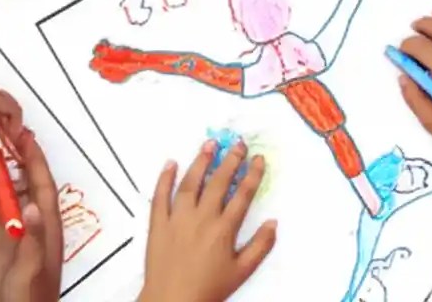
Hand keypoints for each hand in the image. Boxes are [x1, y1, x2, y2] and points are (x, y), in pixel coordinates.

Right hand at [0, 131, 63, 301]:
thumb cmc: (30, 296)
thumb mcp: (31, 266)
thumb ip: (32, 237)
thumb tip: (32, 206)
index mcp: (44, 224)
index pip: (42, 184)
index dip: (36, 160)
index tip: (26, 136)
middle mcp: (30, 222)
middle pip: (23, 184)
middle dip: (15, 160)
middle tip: (3, 136)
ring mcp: (13, 232)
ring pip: (3, 197)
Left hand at [139, 139, 276, 301]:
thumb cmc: (208, 289)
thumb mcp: (242, 272)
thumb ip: (260, 246)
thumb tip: (273, 222)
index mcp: (224, 229)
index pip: (242, 194)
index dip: (252, 174)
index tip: (258, 158)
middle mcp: (202, 217)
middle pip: (218, 182)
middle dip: (230, 160)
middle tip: (237, 144)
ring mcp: (177, 218)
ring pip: (190, 183)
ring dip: (200, 161)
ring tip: (209, 144)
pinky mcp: (158, 223)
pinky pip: (160, 195)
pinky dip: (165, 178)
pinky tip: (171, 163)